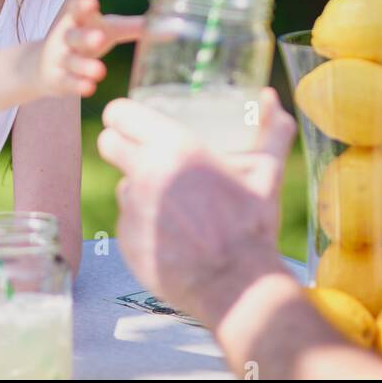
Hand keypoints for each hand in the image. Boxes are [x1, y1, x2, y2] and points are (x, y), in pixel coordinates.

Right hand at [35, 0, 142, 98]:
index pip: (76, 10)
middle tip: (99, 37)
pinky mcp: (57, 79)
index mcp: (77, 20)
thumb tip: (173, 27)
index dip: (82, 7)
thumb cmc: (84, 42)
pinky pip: (67, 82)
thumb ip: (133, 27)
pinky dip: (77, 85)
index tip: (92, 3)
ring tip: (100, 71)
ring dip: (84, 66)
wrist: (41, 66)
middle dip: (86, 36)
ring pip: (71, 61)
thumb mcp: (106, 30)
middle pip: (73, 35)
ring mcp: (59, 59)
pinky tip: (89, 88)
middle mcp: (65, 37)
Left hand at [97, 88, 297, 323]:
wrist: (237, 285)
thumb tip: (272, 97)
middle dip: (120, 143)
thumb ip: (273, 130)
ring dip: (138, 186)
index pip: (120, 115)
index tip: (131, 119)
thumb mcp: (266, 171)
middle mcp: (146, 175)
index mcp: (176, 149)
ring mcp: (132, 210)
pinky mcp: (126, 241)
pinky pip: (128, 219)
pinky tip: (171, 230)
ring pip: (122, 184)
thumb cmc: (251, 223)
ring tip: (171, 199)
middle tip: (141, 150)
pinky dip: (144, 221)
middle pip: (108, 143)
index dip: (122, 114)